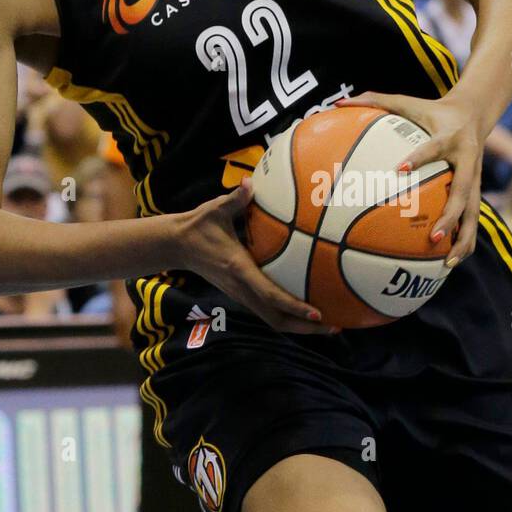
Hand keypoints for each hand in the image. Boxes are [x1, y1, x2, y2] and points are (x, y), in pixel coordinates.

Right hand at [173, 180, 337, 333]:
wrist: (176, 245)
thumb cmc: (198, 225)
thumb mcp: (214, 209)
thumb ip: (235, 199)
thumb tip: (249, 183)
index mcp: (239, 268)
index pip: (269, 294)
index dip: (293, 306)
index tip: (316, 313)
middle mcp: (241, 287)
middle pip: (276, 319)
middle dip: (305, 328)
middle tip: (335, 326)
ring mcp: (240, 294)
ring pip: (272, 320)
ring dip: (299, 327)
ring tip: (328, 324)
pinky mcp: (240, 294)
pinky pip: (267, 311)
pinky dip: (288, 316)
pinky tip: (306, 310)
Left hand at [340, 90, 482, 266]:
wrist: (473, 113)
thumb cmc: (430, 109)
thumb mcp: (406, 101)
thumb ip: (374, 100)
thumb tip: (337, 100)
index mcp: (448, 138)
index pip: (432, 149)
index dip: (418, 158)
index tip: (399, 170)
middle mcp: (467, 161)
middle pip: (461, 192)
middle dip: (450, 216)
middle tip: (433, 237)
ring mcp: (475, 179)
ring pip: (473, 214)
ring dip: (462, 239)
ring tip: (446, 264)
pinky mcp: (477, 191)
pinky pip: (472, 220)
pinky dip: (463, 242)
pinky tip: (447, 263)